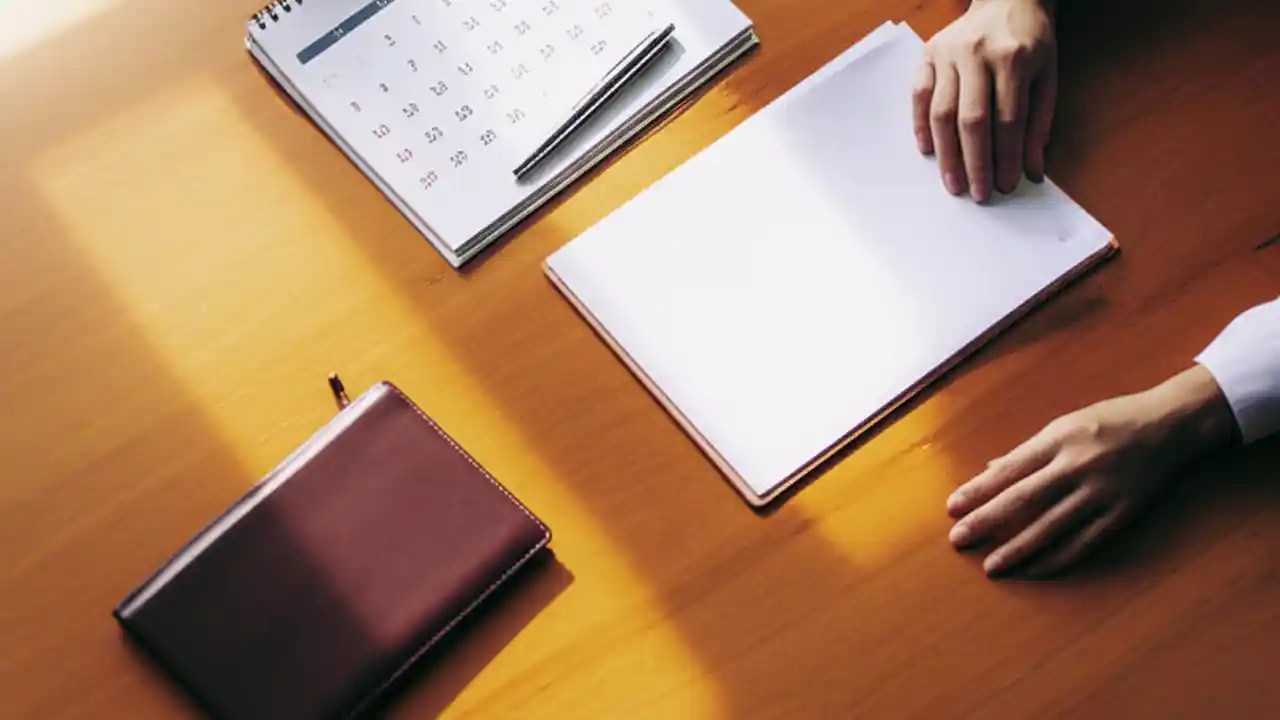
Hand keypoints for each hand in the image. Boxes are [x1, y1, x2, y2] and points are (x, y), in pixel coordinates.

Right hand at [913, 0, 1057, 201]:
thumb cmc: (1031, 42)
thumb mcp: (1048, 77)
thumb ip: (1039, 123)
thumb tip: (1032, 171)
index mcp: (1014, 59)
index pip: (1008, 120)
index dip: (1006, 157)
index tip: (1005, 186)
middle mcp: (977, 54)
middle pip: (972, 120)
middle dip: (974, 163)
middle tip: (977, 194)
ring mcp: (948, 53)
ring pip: (942, 112)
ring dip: (946, 154)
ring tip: (953, 184)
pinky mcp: (928, 54)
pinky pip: (919, 95)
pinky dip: (921, 125)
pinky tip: (929, 151)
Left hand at [947, 366, 1235, 577]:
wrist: (1171, 425)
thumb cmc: (1110, 421)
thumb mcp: (1064, 424)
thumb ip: (1028, 451)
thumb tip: (988, 469)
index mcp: (1058, 439)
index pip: (1009, 469)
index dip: (978, 490)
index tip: (952, 508)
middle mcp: (1077, 465)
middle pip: (1023, 499)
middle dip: (987, 521)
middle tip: (959, 540)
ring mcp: (1101, 491)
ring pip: (1052, 527)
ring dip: (1018, 549)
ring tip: (992, 566)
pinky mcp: (1123, 512)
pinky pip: (1085, 541)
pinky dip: (1058, 558)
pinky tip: (1036, 570)